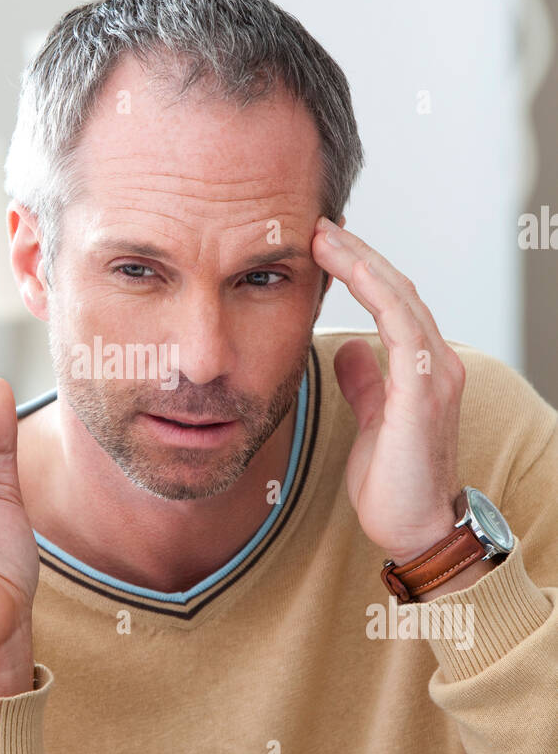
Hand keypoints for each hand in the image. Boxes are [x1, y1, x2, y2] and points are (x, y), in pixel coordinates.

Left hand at [311, 217, 464, 563]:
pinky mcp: (423, 392)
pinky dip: (375, 293)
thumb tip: (348, 348)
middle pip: (397, 288)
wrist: (415, 529)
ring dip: (362, 262)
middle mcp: (436, 362)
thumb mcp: (371, 419)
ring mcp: (434, 374)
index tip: (321, 244)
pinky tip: (347, 270)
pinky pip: (401, 328)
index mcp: (422, 366)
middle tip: (317, 224)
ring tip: (324, 237)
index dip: (360, 269)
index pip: (392, 301)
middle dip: (357, 253)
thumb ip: (365, 382)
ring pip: (400, 297)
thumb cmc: (394, 481)